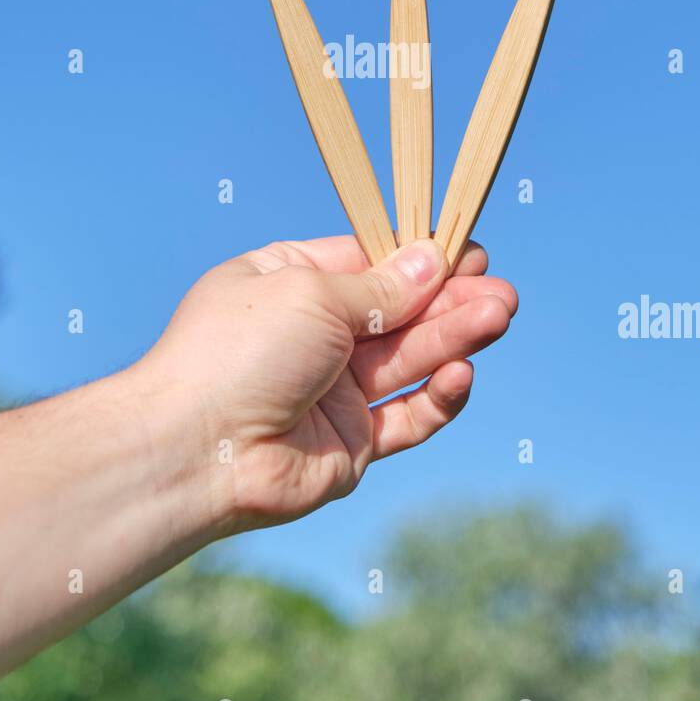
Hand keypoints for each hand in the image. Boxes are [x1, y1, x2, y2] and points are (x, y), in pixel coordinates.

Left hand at [141, 236, 516, 537]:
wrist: (197, 450)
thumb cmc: (239, 351)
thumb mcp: (313, 293)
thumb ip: (382, 288)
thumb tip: (432, 261)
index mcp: (291, 281)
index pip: (369, 262)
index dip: (419, 258)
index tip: (468, 250)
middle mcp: (315, 334)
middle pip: (399, 312)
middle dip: (451, 300)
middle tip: (502, 292)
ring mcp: (334, 390)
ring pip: (410, 360)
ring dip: (455, 338)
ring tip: (498, 317)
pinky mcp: (352, 443)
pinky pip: (407, 416)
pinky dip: (438, 395)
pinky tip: (462, 372)